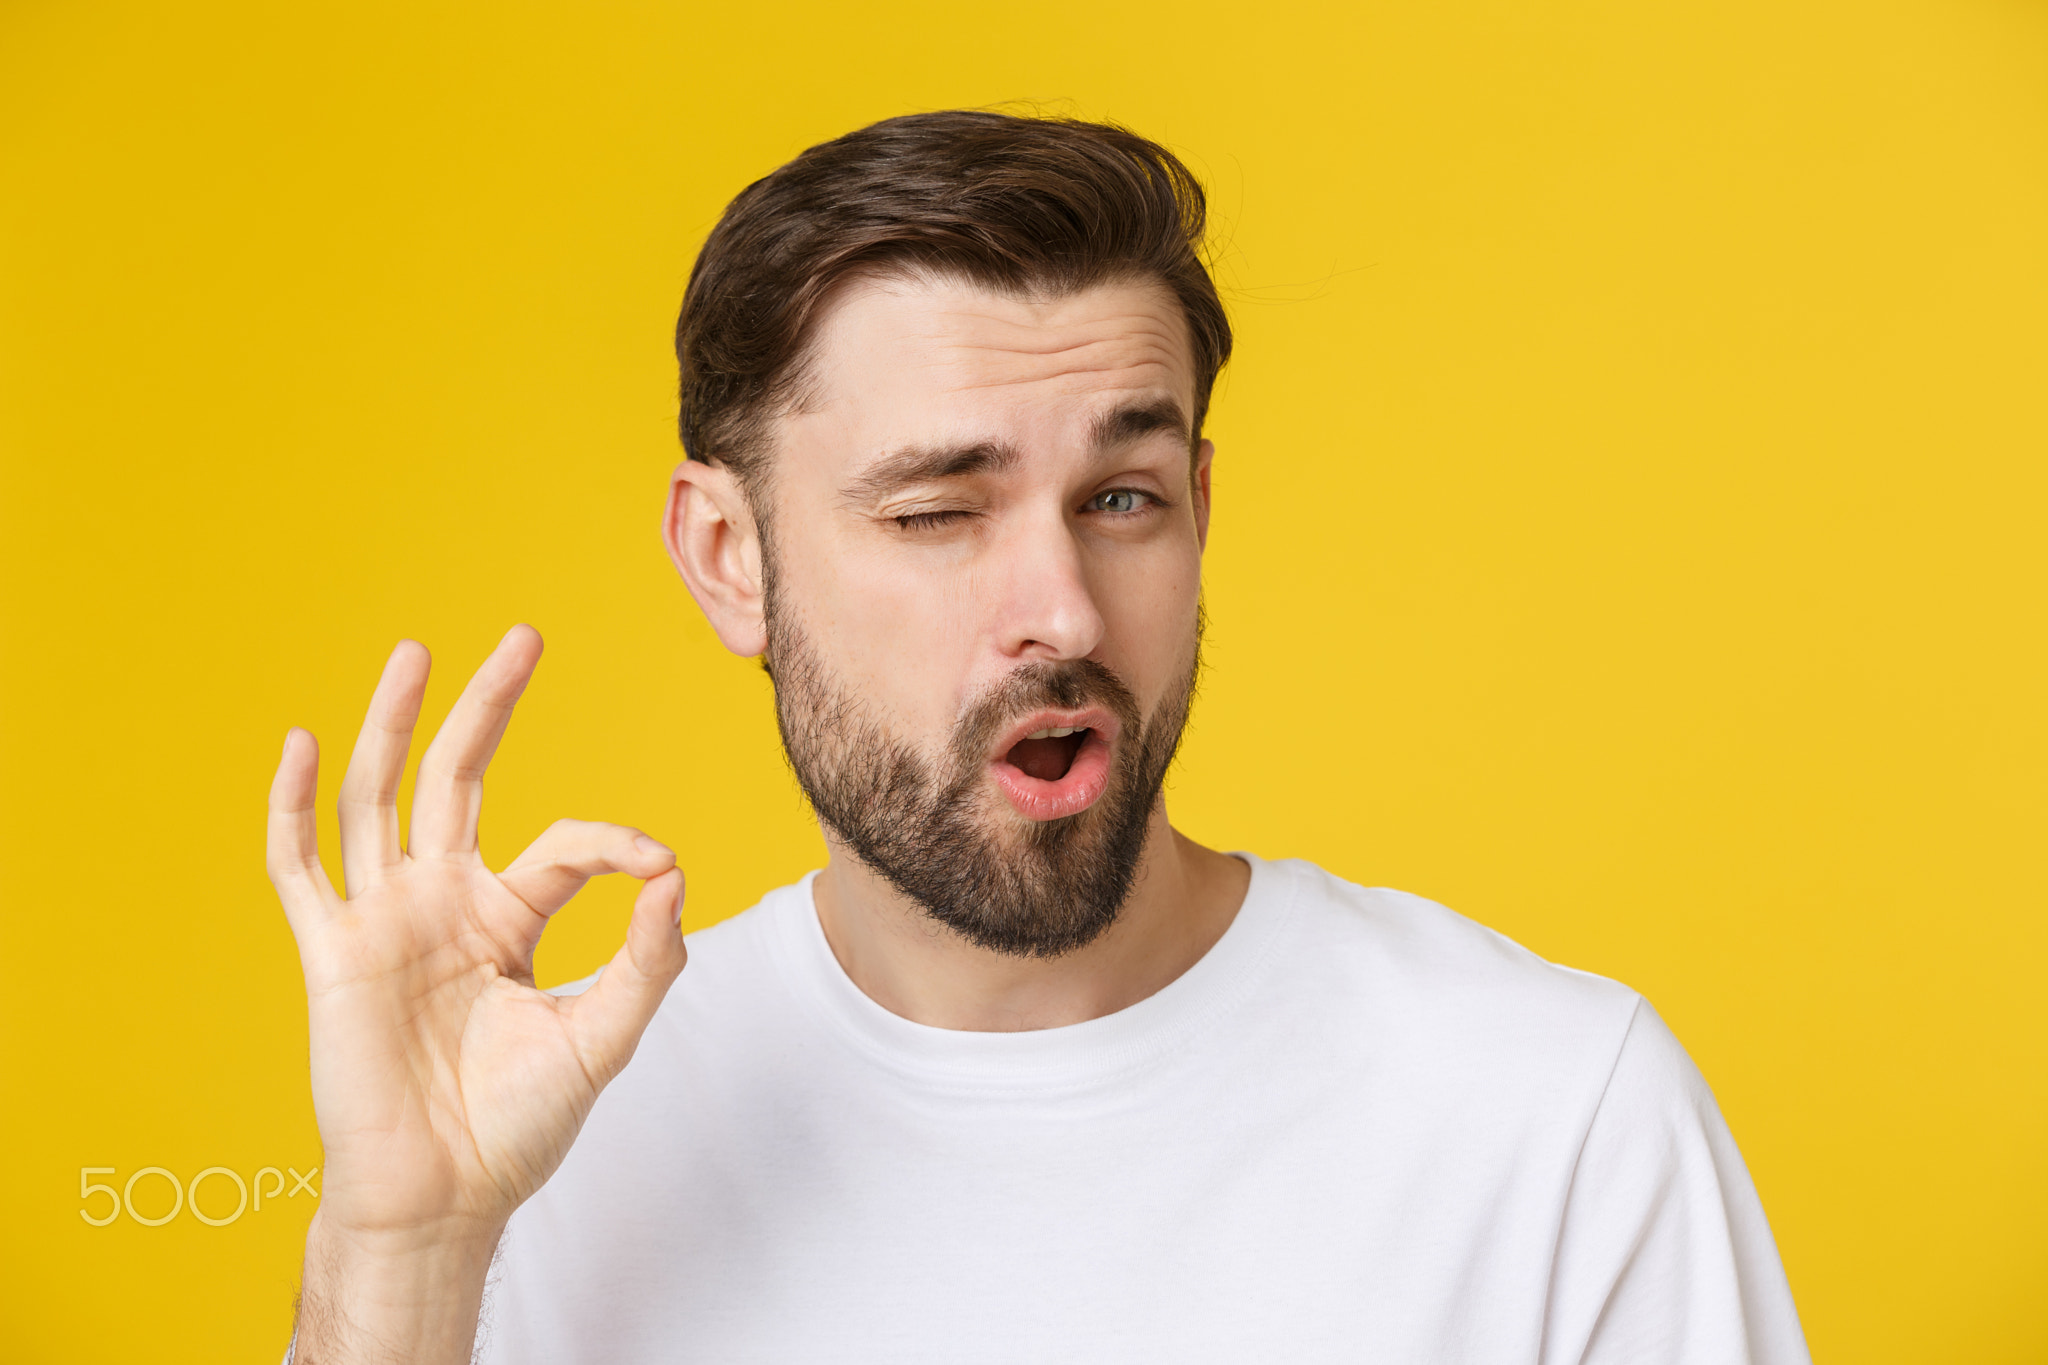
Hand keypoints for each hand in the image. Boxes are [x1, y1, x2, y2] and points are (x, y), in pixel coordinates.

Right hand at [266, 627, 686, 1356]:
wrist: (445, 1195)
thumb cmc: (517, 1125)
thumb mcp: (603, 1035)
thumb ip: (646, 959)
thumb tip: (675, 876)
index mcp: (508, 917)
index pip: (565, 843)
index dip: (616, 843)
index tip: (659, 865)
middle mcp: (443, 902)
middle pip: (460, 779)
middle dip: (489, 706)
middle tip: (523, 636)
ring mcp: (385, 920)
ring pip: (380, 797)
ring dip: (395, 724)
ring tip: (417, 653)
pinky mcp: (333, 952)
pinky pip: (299, 868)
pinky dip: (292, 806)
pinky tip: (299, 741)